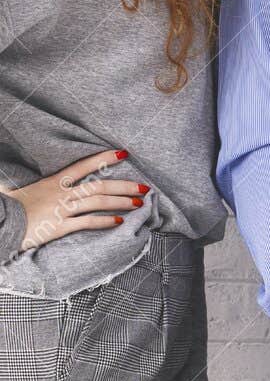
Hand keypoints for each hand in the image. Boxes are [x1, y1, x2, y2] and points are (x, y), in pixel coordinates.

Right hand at [0, 150, 143, 251]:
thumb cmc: (9, 206)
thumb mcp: (22, 190)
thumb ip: (38, 186)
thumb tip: (31, 179)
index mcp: (52, 182)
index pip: (82, 166)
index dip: (104, 159)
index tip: (123, 154)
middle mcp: (60, 194)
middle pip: (99, 186)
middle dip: (124, 186)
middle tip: (145, 187)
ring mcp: (61, 210)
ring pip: (97, 202)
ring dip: (121, 202)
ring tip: (139, 203)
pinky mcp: (59, 227)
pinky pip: (87, 222)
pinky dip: (105, 221)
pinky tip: (120, 221)